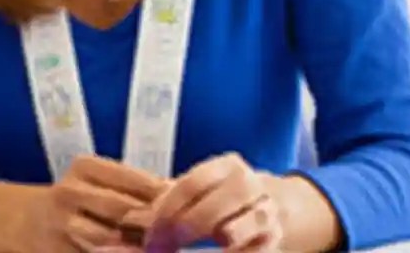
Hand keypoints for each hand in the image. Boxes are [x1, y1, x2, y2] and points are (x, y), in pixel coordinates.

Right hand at [22, 155, 168, 251]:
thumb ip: (133, 186)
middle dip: (152, 223)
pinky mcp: (59, 250)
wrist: (27, 221)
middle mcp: (70, 192)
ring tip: (159, 247)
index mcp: (85, 167)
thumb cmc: (78, 198)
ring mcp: (62, 225)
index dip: (162, 194)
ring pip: (109, 239)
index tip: (185, 205)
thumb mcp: (97, 180)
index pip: (132, 179)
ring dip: (137, 246)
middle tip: (178, 231)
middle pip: (123, 210)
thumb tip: (176, 191)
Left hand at [133, 154, 284, 251]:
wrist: (274, 205)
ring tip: (186, 252)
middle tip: (159, 248)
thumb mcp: (203, 189)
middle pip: (208, 209)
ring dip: (204, 248)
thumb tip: (134, 219)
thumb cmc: (224, 197)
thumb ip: (172, 200)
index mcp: (227, 166)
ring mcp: (265, 212)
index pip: (190, 185)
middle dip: (179, 233)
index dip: (165, 212)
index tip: (150, 234)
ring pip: (230, 233)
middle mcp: (250, 185)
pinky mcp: (273, 239)